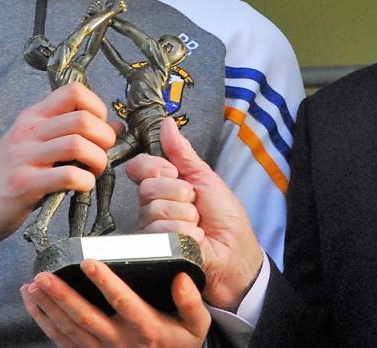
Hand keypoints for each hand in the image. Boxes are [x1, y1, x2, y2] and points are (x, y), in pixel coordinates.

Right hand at [0, 83, 114, 250]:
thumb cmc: (11, 177)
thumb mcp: (38, 147)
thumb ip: (72, 134)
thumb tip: (117, 127)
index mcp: (33, 116)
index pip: (74, 91)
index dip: (97, 108)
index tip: (99, 130)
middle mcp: (28, 131)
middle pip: (83, 118)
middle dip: (104, 139)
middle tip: (101, 156)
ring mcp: (24, 156)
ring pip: (78, 144)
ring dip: (98, 161)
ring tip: (94, 173)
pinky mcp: (24, 184)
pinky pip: (68, 176)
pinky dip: (85, 182)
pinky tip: (81, 187)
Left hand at [21, 263, 209, 346]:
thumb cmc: (181, 341)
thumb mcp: (196, 324)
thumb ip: (191, 301)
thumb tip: (180, 278)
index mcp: (147, 329)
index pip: (123, 302)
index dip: (105, 281)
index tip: (89, 261)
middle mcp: (121, 342)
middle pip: (87, 318)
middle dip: (63, 296)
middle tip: (45, 276)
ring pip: (70, 330)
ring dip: (49, 307)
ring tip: (33, 285)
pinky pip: (62, 341)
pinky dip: (44, 322)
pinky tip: (33, 303)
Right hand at [127, 118, 263, 310]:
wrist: (236, 253)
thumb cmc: (226, 218)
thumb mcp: (206, 178)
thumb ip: (183, 153)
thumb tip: (167, 123)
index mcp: (164, 186)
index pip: (140, 167)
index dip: (156, 168)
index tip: (175, 175)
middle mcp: (152, 206)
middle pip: (148, 188)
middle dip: (180, 194)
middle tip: (196, 205)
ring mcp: (152, 229)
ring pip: (155, 210)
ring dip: (186, 216)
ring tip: (198, 226)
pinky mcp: (154, 250)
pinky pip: (160, 231)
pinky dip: (185, 233)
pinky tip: (194, 240)